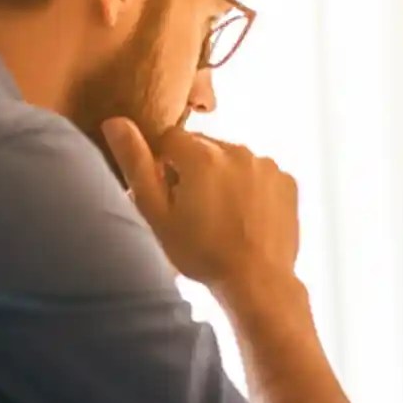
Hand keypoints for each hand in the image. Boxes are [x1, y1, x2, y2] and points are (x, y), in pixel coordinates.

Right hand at [101, 118, 299, 289]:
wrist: (257, 281)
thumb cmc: (201, 253)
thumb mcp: (157, 214)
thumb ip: (136, 164)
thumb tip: (115, 122)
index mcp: (201, 154)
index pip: (170, 139)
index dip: (164, 164)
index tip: (169, 194)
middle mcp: (237, 149)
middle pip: (203, 147)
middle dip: (194, 169)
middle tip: (194, 210)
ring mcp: (266, 165)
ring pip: (233, 160)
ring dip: (223, 177)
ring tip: (222, 217)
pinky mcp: (287, 181)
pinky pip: (259, 174)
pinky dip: (251, 187)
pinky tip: (246, 217)